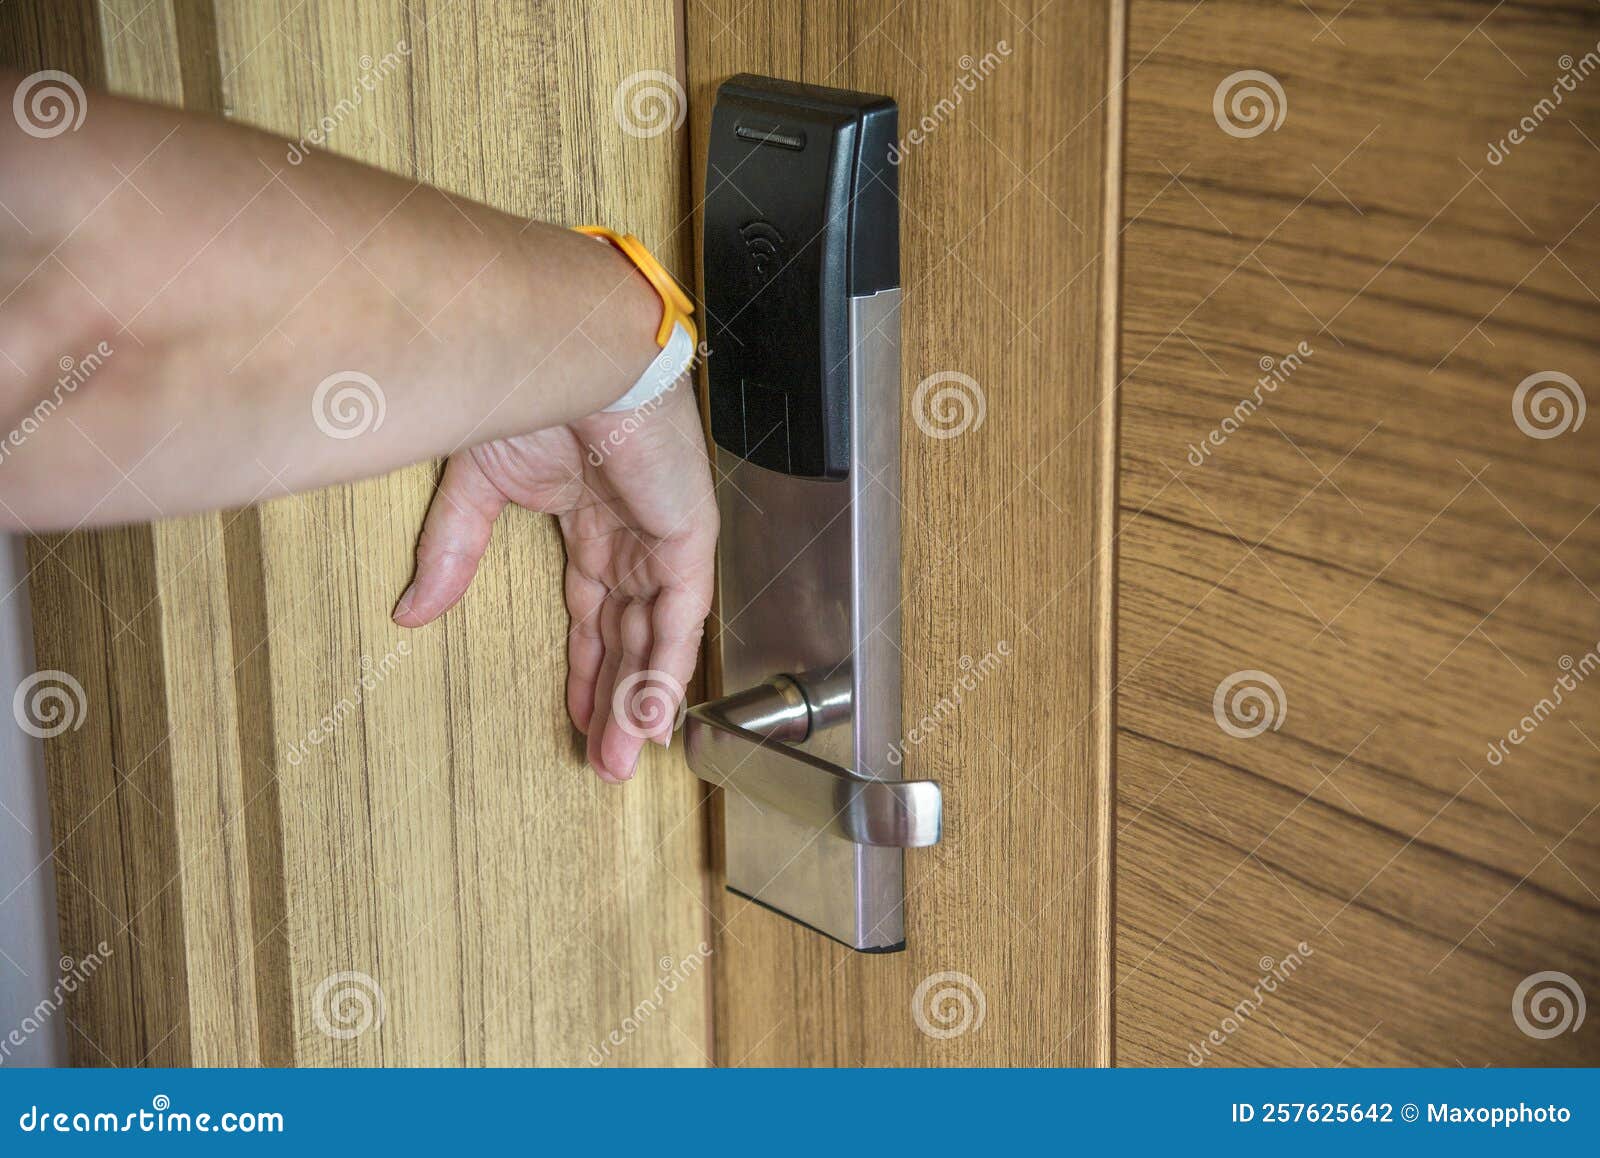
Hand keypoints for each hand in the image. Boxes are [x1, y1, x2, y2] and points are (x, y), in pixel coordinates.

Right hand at [391, 378, 716, 781]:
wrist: (564, 353)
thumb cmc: (529, 391)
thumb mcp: (478, 488)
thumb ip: (454, 552)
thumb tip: (410, 612)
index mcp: (593, 517)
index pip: (595, 609)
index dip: (586, 664)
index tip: (575, 715)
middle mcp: (634, 534)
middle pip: (629, 633)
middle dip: (614, 698)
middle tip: (602, 758)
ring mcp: (664, 536)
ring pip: (657, 637)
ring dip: (639, 700)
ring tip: (622, 757)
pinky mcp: (687, 536)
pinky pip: (682, 617)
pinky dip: (667, 668)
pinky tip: (652, 718)